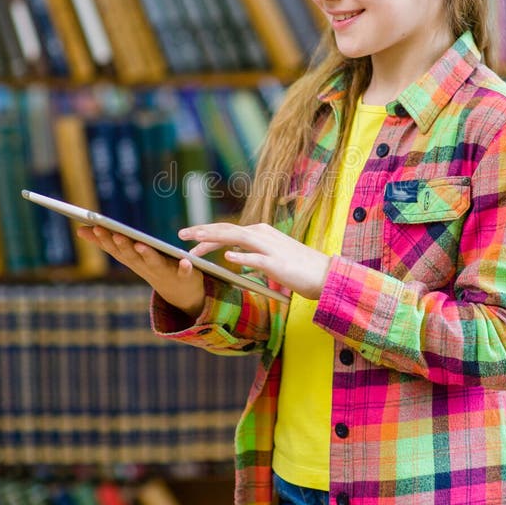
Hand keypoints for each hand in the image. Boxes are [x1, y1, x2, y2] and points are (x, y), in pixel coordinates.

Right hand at [76, 226, 205, 315]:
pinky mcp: (185, 275)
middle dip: (123, 245)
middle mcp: (146, 268)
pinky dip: (184, 268)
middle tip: (115, 234)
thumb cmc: (150, 268)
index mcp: (133, 261)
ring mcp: (165, 272)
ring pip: (155, 263)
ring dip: (147, 255)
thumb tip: (80, 230)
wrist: (180, 294)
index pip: (116, 249)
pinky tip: (185, 261)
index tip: (94, 226)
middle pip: (133, 256)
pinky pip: (184, 272)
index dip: (104, 239)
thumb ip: (107, 243)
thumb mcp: (128, 256)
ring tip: (141, 245)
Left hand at [178, 222, 331, 300]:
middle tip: (181, 235)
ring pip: (236, 239)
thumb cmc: (298, 267)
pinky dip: (241, 257)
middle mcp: (263, 234)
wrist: (325, 275)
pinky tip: (227, 259)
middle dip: (202, 232)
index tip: (189, 237)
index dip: (207, 232)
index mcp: (260, 232)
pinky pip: (256, 259)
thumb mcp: (270, 256)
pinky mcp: (278, 263)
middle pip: (227, 230)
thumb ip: (252, 253)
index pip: (228, 230)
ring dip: (214, 240)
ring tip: (195, 243)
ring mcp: (270, 247)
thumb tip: (233, 253)